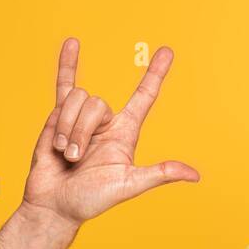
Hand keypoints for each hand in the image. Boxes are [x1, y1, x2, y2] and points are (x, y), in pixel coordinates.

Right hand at [20, 37, 199, 226]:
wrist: (53, 205)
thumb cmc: (90, 200)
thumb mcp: (128, 186)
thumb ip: (158, 174)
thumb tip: (195, 175)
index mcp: (125, 134)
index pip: (144, 97)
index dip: (155, 74)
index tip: (166, 51)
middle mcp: (105, 123)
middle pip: (97, 103)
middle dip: (82, 132)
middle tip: (76, 159)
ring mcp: (80, 118)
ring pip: (77, 100)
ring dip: (66, 130)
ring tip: (63, 154)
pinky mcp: (57, 118)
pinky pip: (63, 86)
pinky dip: (67, 64)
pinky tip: (72, 43)